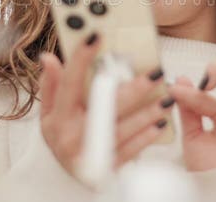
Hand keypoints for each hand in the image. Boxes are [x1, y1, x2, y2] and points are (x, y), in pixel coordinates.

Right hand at [38, 33, 173, 176]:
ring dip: (147, 112)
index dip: (81, 59)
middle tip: (155, 72)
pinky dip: (147, 136)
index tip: (96, 36)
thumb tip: (49, 58)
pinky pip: (131, 150)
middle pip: (105, 107)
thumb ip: (50, 84)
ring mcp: (91, 153)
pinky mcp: (108, 167)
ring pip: (123, 128)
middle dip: (133, 89)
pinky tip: (161, 122)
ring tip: (166, 97)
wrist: (66, 178)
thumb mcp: (48, 112)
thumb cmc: (61, 136)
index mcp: (59, 118)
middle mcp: (73, 135)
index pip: (70, 83)